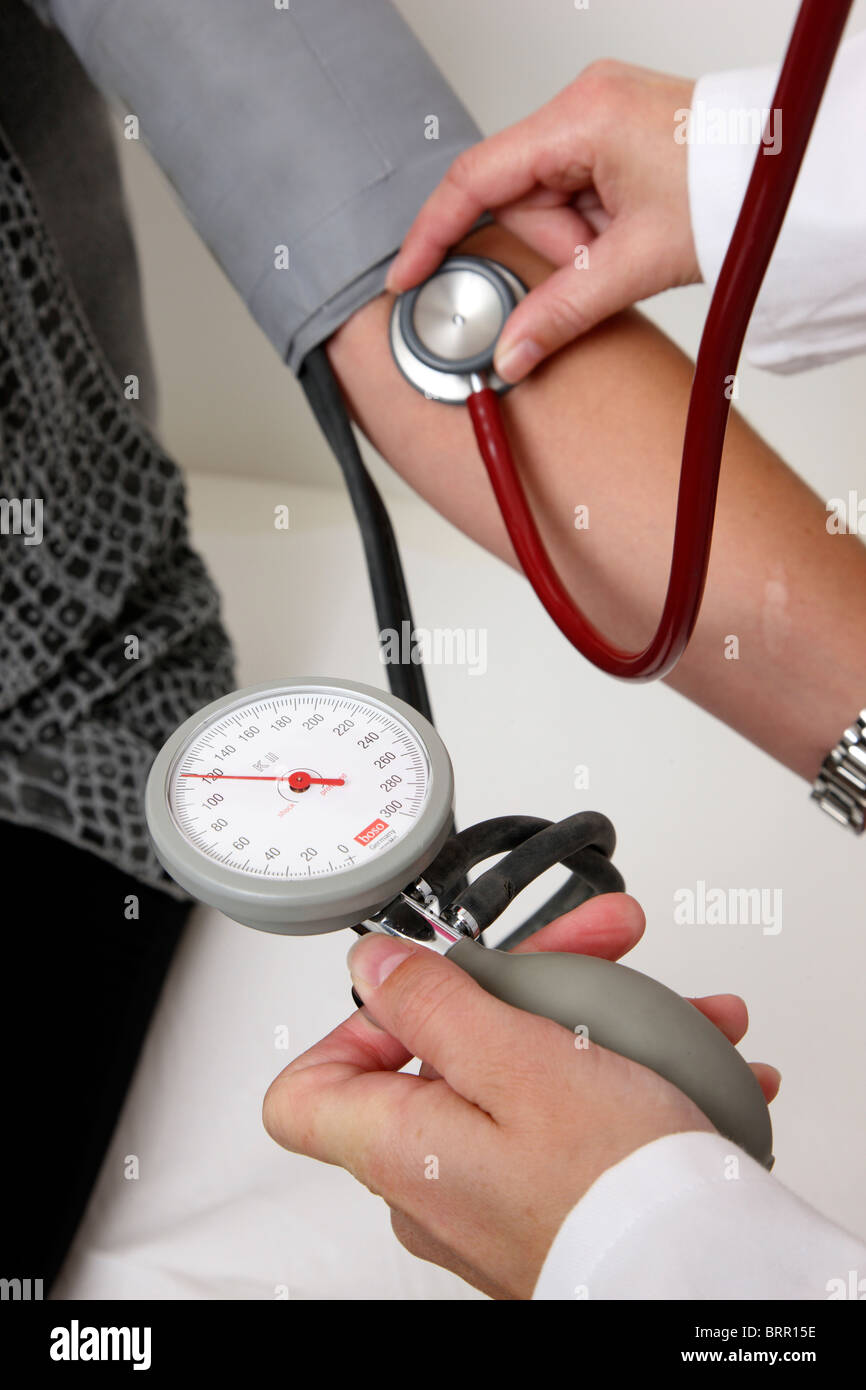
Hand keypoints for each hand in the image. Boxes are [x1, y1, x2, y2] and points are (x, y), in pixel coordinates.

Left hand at [263, 895, 778, 1299]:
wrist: (709, 1275)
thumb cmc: (614, 1187)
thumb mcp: (518, 1058)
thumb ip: (432, 1004)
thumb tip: (371, 965)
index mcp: (398, 1145)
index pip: (307, 1091)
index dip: (351, 1025)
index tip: (422, 985)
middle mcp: (432, 1183)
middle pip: (443, 1056)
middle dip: (526, 986)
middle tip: (592, 948)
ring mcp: (491, 1198)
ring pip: (521, 1078)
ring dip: (595, 1025)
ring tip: (670, 1008)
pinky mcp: (547, 1206)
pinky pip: (567, 1123)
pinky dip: (620, 1079)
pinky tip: (686, 1060)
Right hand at [387, 61, 699, 381]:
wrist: (789, 172)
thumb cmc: (731, 192)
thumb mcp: (636, 263)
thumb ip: (562, 313)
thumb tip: (511, 354)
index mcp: (581, 118)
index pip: (475, 179)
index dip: (434, 232)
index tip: (407, 275)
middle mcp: (583, 104)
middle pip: (518, 197)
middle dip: (553, 245)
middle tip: (602, 261)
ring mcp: (600, 116)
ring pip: (547, 201)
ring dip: (578, 239)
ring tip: (628, 244)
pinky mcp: (615, 134)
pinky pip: (575, 192)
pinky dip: (593, 227)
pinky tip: (628, 230)